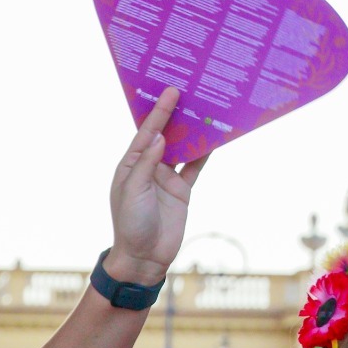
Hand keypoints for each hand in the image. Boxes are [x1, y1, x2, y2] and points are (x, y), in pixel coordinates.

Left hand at [105, 86, 207, 284]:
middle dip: (176, 115)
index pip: (146, 133)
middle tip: (191, 89)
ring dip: (193, 130)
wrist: (143, 258)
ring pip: (183, 148)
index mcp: (131, 166)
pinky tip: (216, 135)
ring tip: (207, 106)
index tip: (171, 91)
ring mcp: (166, 178)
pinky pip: (195, 166)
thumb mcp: (134, 192)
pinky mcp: (181, 190)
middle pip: (165, 135)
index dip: (159, 112)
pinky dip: (205, 151)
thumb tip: (160, 137)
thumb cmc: (130, 224)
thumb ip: (147, 164)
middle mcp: (148, 167)